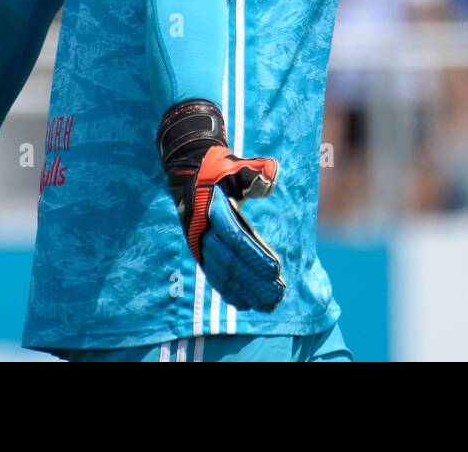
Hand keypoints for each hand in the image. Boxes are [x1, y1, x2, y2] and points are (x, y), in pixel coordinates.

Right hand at [156, 99, 284, 310]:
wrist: (189, 170)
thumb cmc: (219, 167)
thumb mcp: (237, 164)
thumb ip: (255, 169)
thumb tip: (272, 174)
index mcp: (213, 210)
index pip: (237, 238)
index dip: (255, 256)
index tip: (276, 270)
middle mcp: (203, 230)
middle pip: (231, 261)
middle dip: (255, 281)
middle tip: (278, 293)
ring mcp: (198, 242)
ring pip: (222, 273)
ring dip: (244, 290)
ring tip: (267, 303)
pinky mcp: (198, 249)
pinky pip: (212, 274)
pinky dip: (228, 290)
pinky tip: (244, 303)